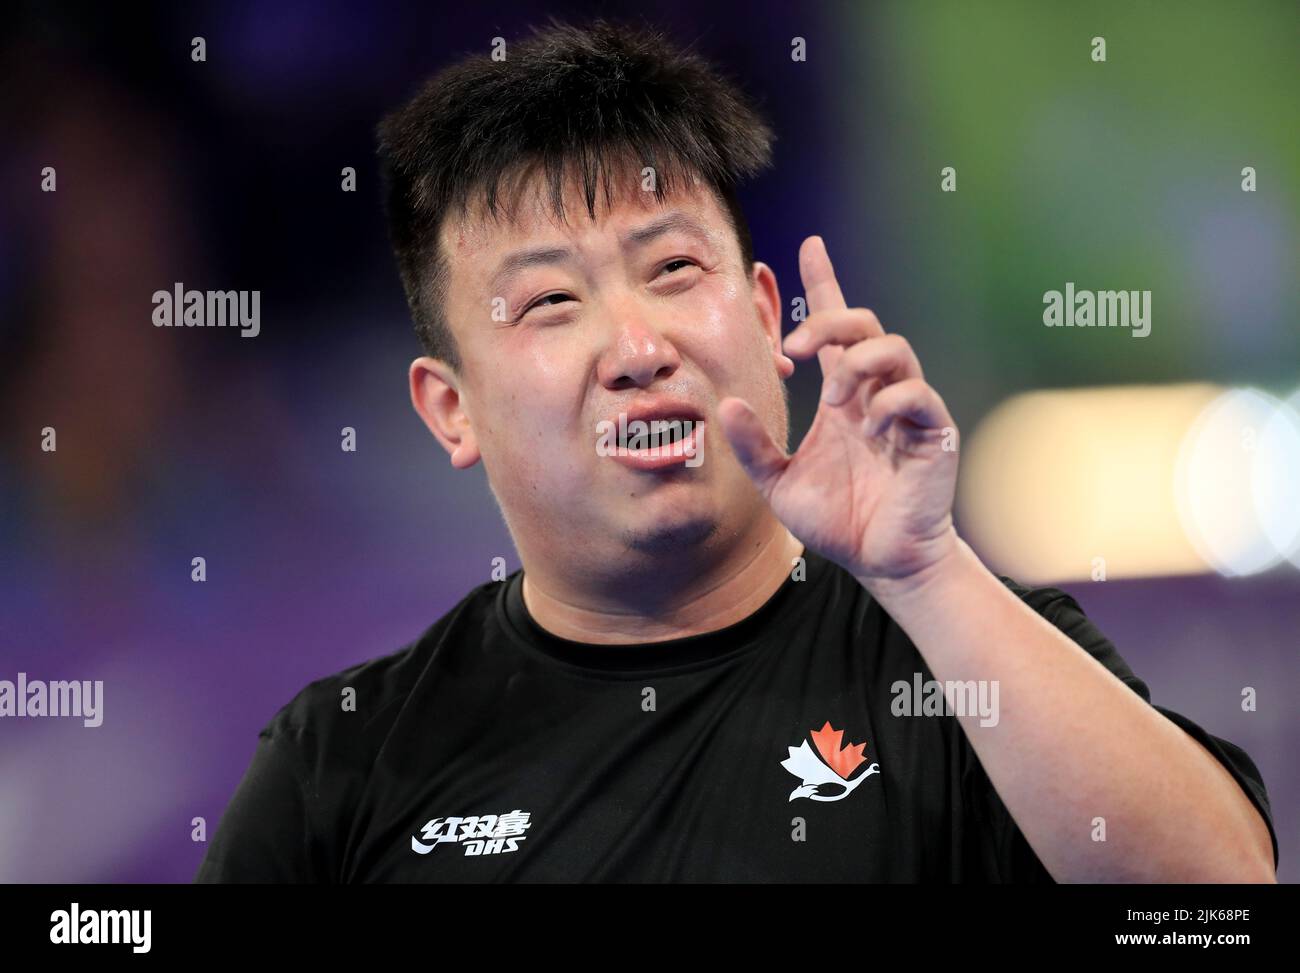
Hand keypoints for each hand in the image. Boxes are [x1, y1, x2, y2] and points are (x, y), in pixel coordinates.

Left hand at [718, 236, 959, 585]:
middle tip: (799, 346)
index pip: (836, 328)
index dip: (824, 284)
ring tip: (836, 401)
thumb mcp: (778, 484)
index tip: (809, 247)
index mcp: (843, 396)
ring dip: (859, 363)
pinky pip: (918, 394)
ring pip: (895, 348)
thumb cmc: (838, 521)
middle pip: (864, 324)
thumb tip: (725, 405)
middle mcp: (875, 394)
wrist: (880, 561)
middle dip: (830, 321)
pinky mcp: (933, 432)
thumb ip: (753, 447)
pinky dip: (891, 400)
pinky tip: (871, 424)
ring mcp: (907, 410)